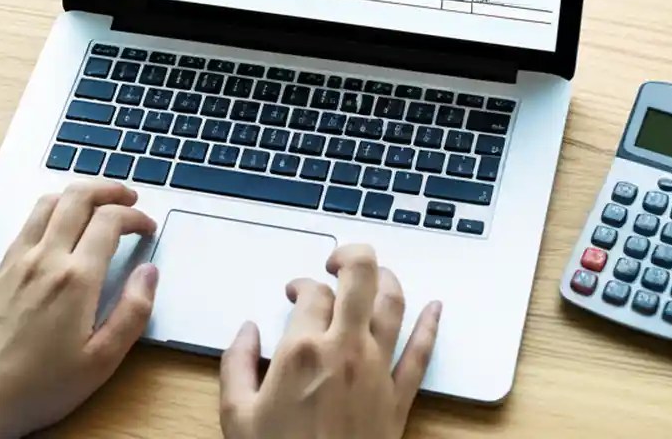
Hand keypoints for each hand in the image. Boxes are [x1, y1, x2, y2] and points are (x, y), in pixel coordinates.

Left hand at [0, 181, 158, 437]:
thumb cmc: (40, 385)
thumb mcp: (103, 359)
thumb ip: (133, 311)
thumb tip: (149, 273)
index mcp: (76, 279)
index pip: (109, 221)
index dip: (135, 216)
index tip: (147, 228)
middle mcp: (45, 259)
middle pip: (78, 197)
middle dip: (108, 189)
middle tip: (128, 197)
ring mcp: (18, 260)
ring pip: (48, 202)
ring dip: (78, 193)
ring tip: (97, 201)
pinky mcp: (0, 269)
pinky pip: (28, 221)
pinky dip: (52, 209)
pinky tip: (61, 224)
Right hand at [218, 244, 441, 438]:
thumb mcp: (237, 415)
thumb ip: (235, 364)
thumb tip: (246, 332)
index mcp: (302, 350)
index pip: (310, 292)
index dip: (300, 284)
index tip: (292, 294)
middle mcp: (346, 350)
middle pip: (361, 278)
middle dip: (351, 257)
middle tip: (338, 262)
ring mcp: (378, 372)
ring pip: (394, 304)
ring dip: (387, 279)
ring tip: (376, 274)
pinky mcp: (398, 398)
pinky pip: (422, 353)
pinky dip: (432, 325)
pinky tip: (436, 308)